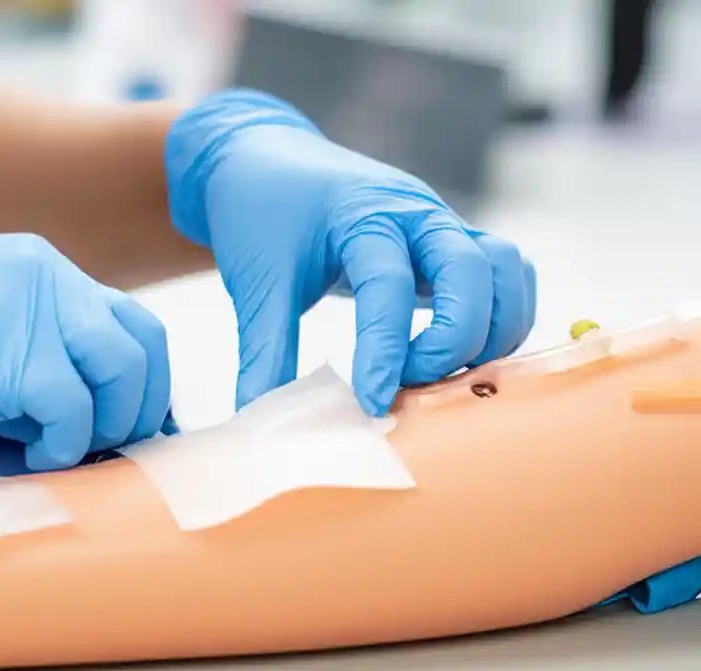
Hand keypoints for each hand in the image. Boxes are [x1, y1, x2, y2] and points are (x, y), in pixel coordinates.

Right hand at [0, 217, 170, 469]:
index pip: (123, 321)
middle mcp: (46, 276)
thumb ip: (23, 368)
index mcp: (36, 269)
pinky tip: (26, 456)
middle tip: (105, 450)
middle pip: (144, 342)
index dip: (133, 381)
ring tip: (58, 452)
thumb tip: (71, 426)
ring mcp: (32, 309)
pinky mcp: (11, 356)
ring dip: (104, 425)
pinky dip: (62, 447)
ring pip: (125, 373)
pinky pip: (74, 412)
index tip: (115, 426)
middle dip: (138, 405)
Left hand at [165, 90, 536, 414]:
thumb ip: (265, 351)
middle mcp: (416, 214)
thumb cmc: (261, 215)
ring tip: (438, 373)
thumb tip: (261, 419)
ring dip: (490, 330)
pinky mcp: (452, 243)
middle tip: (408, 383)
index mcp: (361, 215)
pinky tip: (460, 357)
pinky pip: (505, 276)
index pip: (388, 284)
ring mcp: (441, 226)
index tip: (369, 402)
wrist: (264, 160)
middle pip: (472, 269)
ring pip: (505, 270)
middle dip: (452, 339)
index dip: (384, 350)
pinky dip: (502, 319)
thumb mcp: (256, 282)